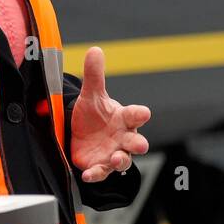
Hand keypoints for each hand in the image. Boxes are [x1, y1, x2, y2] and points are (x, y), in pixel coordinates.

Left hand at [69, 46, 150, 182]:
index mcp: (124, 118)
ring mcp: (113, 152)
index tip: (142, 113)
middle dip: (138, 143)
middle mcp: (123, 137)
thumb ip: (94, 74)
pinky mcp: (100, 164)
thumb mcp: (91, 94)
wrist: (81, 133)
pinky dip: (96, 174)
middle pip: (136, 141)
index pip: (137, 115)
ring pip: (123, 160)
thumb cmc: (94, 114)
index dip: (140, 114)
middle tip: (138, 144)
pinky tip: (88, 174)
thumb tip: (95, 50)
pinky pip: (101, 172)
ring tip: (117, 159)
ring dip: (121, 160)